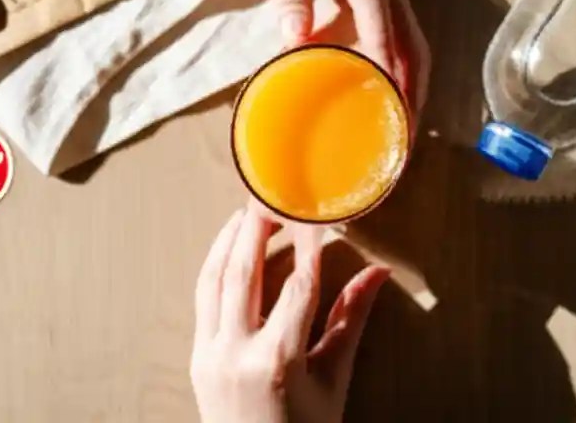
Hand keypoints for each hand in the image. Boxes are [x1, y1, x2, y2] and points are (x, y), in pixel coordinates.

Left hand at [190, 205, 390, 422]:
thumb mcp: (334, 380)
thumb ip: (350, 321)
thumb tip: (378, 273)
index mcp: (277, 360)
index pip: (297, 285)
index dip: (309, 243)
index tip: (316, 213)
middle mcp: (235, 352)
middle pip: (244, 271)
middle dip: (257, 226)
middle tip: (272, 194)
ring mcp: (209, 355)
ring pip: (213, 280)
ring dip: (229, 241)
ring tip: (248, 213)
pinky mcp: (197, 358)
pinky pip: (203, 299)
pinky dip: (216, 267)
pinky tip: (231, 251)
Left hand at [264, 0, 430, 115]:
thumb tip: (294, 42)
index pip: (384, 40)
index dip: (387, 84)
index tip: (388, 125)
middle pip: (415, 51)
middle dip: (413, 101)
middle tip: (402, 148)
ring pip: (418, 44)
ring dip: (415, 87)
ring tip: (403, 131)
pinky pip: (406, 32)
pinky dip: (407, 66)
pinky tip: (390, 88)